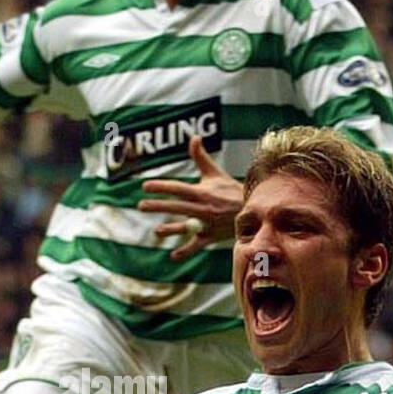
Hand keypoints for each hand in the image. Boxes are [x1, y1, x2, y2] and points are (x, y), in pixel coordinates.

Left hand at [137, 135, 243, 262]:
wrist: (251, 208)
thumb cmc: (229, 189)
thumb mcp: (215, 173)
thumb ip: (201, 156)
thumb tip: (194, 137)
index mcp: (202, 192)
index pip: (178, 188)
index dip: (162, 186)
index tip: (145, 186)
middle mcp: (203, 207)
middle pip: (177, 206)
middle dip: (158, 206)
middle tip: (141, 205)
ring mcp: (206, 223)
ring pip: (186, 226)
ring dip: (171, 229)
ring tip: (157, 232)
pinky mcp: (210, 236)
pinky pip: (197, 245)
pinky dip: (186, 251)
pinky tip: (173, 256)